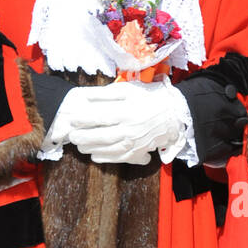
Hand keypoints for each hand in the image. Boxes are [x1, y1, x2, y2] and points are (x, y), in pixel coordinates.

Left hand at [56, 80, 188, 164]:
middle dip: (84, 137)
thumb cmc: (150, 98)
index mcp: (128, 111)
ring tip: (80, 146)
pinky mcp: (139, 151)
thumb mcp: (129, 90)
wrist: (174, 114)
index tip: (72, 119)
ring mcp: (135, 142)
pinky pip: (120, 157)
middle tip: (72, 136)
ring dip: (92, 149)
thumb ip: (107, 93)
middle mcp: (131, 129)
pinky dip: (106, 158)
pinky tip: (94, 156)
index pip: (101, 116)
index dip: (84, 118)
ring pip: (109, 149)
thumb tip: (86, 96)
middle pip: (103, 135)